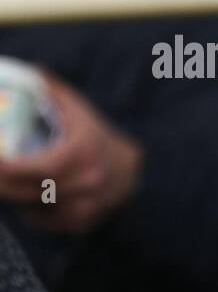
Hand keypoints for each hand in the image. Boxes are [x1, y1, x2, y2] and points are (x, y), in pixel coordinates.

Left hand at [0, 75, 142, 232]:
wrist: (131, 170)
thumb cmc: (97, 137)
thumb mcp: (81, 111)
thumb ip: (55, 92)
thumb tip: (33, 69)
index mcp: (84, 154)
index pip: (42, 166)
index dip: (12, 167)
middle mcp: (87, 182)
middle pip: (32, 190)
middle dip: (3, 184)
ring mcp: (87, 205)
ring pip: (36, 208)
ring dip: (16, 198)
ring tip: (5, 184)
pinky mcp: (84, 221)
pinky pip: (47, 222)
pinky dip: (33, 213)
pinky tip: (27, 200)